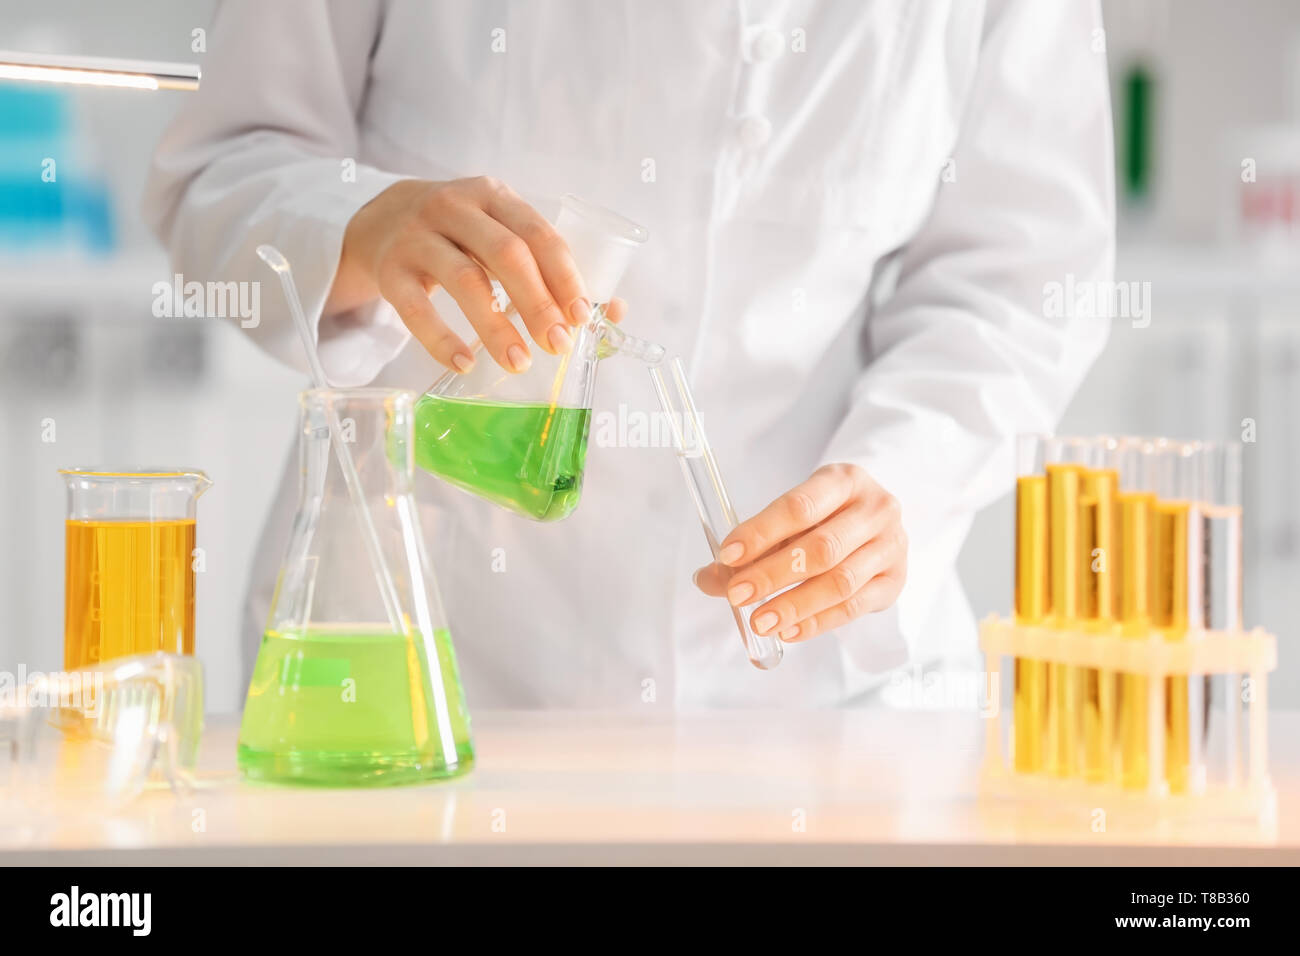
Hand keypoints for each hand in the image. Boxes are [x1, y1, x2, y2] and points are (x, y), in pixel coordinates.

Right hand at [331, 176, 624, 372]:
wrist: (379, 221)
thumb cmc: (460, 236)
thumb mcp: (500, 232)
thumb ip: (549, 266)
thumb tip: (615, 312)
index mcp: (494, 196)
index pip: (538, 233)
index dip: (564, 276)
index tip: (581, 316)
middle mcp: (454, 208)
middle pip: (506, 254)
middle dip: (537, 303)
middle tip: (557, 345)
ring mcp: (417, 237)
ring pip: (465, 281)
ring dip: (496, 327)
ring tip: (519, 363)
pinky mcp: (390, 270)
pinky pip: (416, 309)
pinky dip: (442, 339)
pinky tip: (465, 364)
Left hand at [694, 463, 906, 642]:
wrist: (877, 525)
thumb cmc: (826, 516)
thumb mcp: (793, 516)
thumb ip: (754, 544)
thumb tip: (708, 578)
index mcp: (845, 480)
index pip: (800, 506)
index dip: (761, 532)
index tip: (727, 555)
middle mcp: (876, 509)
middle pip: (822, 548)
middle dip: (773, 574)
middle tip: (737, 595)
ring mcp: (891, 546)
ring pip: (840, 582)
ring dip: (794, 605)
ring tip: (759, 622)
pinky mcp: (894, 581)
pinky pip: (853, 608)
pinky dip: (817, 622)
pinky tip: (788, 631)